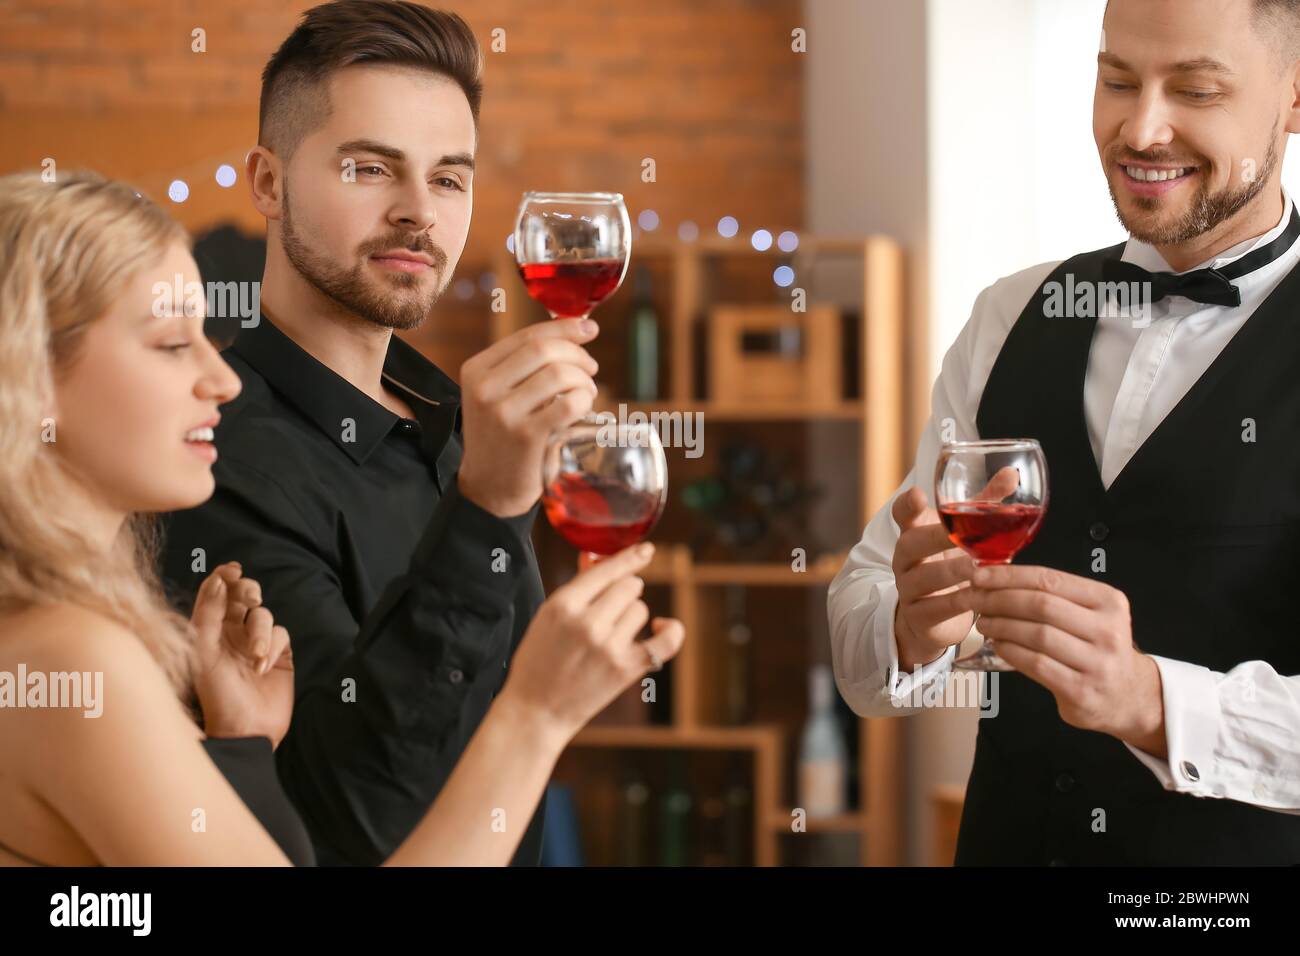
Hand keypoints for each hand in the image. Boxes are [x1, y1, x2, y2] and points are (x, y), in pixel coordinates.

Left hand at [189, 562, 294, 747]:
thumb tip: (219, 579)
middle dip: (248, 592)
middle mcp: (232, 633)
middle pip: (244, 596)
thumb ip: (208, 613)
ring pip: (264, 615)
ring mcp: (257, 643)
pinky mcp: (280, 654)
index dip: (224, 577)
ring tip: (255, 657)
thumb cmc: (217, 695)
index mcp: (209, 630)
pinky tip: (263, 668)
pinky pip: (282, 634)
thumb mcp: (204, 652)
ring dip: (260, 633)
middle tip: (251, 598)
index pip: (217, 593)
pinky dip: (273, 646)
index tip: (232, 570)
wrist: (245, 730)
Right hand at [457, 318, 599, 517]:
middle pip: (544, 349)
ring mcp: (504, 413)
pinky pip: (568, 404)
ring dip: (584, 381)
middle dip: (578, 354)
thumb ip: (525, 367)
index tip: (589, 329)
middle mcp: (485, 388)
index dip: (565, 327)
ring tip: (587, 394)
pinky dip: (584, 401)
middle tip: (591, 370)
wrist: (489, 489)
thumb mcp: (498, 396)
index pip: (527, 336)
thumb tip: (577, 329)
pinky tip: (583, 409)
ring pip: (559, 374)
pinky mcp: (526, 436)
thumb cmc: (503, 438)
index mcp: (476, 370)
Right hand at [498, 543, 685, 739]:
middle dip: (622, 594)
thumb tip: (595, 557)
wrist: (536, 711)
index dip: (630, 558)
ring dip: (631, 617)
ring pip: (641, 609)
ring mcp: (609, 647)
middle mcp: (588, 623)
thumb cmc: (538, 660)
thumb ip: (577, 585)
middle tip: (606, 613)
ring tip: (609, 636)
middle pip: (629, 586)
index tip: (646, 550)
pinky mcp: (627, 669)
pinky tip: (660, 627)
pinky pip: (667, 640)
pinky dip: (670, 630)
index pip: (607, 570)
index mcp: (563, 605)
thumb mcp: (548, 616)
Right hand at [891, 466, 1021, 669]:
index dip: (907, 504)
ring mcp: (908, 588)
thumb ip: (984, 505)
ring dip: (952, 572)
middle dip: (936, 538)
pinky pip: (938, 608)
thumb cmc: (949, 566)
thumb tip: (1011, 473)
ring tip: (976, 568)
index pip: (902, 513)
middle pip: (911, 543)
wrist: (929, 621)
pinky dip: (961, 603)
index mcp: (913, 533)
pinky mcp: (919, 616)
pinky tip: (981, 597)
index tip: (918, 495)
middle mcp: (905, 559)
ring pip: (925, 577)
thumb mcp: (962, 535)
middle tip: (961, 536)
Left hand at [969, 564, 1165, 755]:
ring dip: (1001, 625)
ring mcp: (1098, 663)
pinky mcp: (1082, 690)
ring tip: (984, 622)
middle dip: (1000, 599)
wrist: (1128, 696)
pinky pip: (1036, 664)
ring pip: (1037, 634)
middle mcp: (1108, 630)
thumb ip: (1054, 596)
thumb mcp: (1090, 614)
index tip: (980, 575)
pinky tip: (998, 644)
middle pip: (1041, 605)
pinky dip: (1010, 651)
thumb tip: (998, 576)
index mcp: (1108, 602)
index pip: (1050, 580)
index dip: (1009, 576)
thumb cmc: (1097, 647)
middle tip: (975, 599)